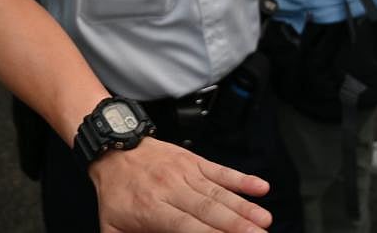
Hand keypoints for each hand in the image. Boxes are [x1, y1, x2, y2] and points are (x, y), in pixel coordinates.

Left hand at [88, 137, 271, 232]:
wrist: (114, 150)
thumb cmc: (116, 193)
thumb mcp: (112, 227)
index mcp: (152, 209)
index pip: (187, 226)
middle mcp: (171, 189)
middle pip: (209, 210)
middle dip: (236, 225)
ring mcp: (185, 173)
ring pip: (218, 192)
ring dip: (244, 206)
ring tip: (264, 220)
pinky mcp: (193, 161)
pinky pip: (220, 171)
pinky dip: (241, 179)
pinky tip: (260, 187)